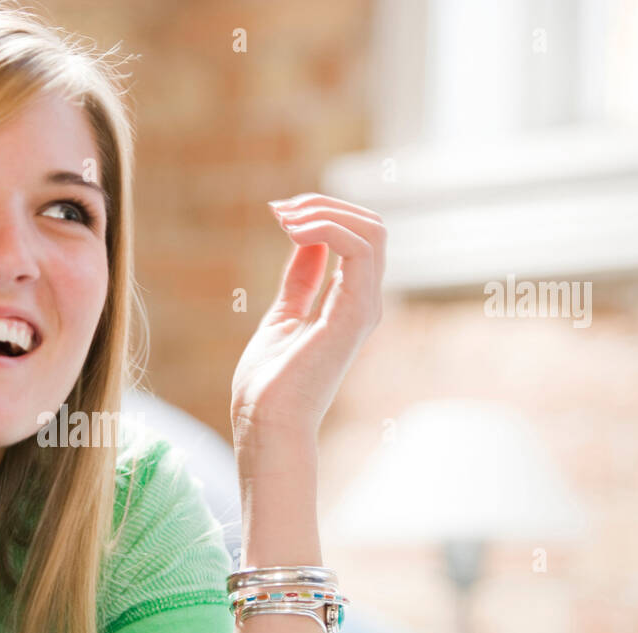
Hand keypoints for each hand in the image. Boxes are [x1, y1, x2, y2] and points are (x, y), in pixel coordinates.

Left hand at [230, 193, 386, 451]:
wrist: (266, 423)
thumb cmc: (269, 384)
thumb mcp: (283, 315)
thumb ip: (301, 279)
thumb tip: (304, 239)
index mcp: (349, 304)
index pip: (358, 238)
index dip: (322, 214)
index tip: (280, 213)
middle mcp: (364, 303)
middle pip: (371, 227)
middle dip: (326, 205)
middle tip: (281, 209)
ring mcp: (363, 308)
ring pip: (372, 231)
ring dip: (325, 211)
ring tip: (284, 217)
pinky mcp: (354, 314)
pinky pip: (359, 250)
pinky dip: (327, 228)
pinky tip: (293, 232)